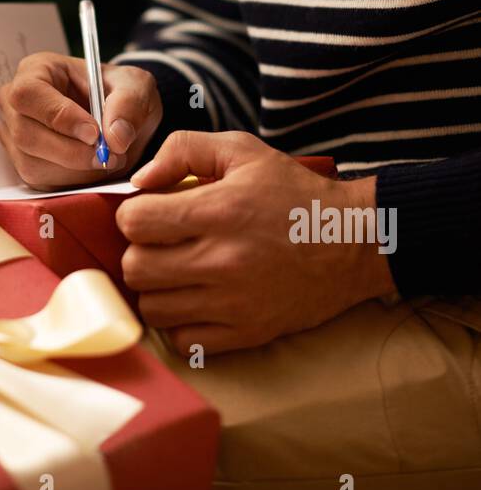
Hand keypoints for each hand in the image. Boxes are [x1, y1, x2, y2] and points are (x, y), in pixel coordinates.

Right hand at [0, 52, 161, 190]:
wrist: (120, 122)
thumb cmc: (120, 94)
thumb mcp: (135, 85)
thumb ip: (129, 103)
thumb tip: (115, 138)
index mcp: (36, 70)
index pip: (29, 93)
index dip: (59, 116)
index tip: (94, 133)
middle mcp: (16, 103)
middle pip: (25, 133)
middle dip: (71, 151)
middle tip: (108, 156)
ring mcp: (15, 136)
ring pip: (31, 163)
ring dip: (75, 170)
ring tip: (108, 160)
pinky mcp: (25, 164)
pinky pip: (40, 182)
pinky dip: (72, 181)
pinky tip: (93, 169)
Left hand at [116, 130, 392, 355]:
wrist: (355, 241)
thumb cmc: (294, 192)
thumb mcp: (243, 150)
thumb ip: (184, 150)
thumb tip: (139, 180)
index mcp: (218, 211)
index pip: (134, 222)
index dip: (134, 213)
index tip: (151, 212)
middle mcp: (222, 261)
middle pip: (135, 268)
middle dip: (140, 251)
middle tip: (162, 243)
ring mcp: (234, 303)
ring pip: (152, 308)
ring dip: (157, 288)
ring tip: (178, 270)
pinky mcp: (247, 332)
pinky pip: (183, 340)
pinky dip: (181, 322)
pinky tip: (196, 298)